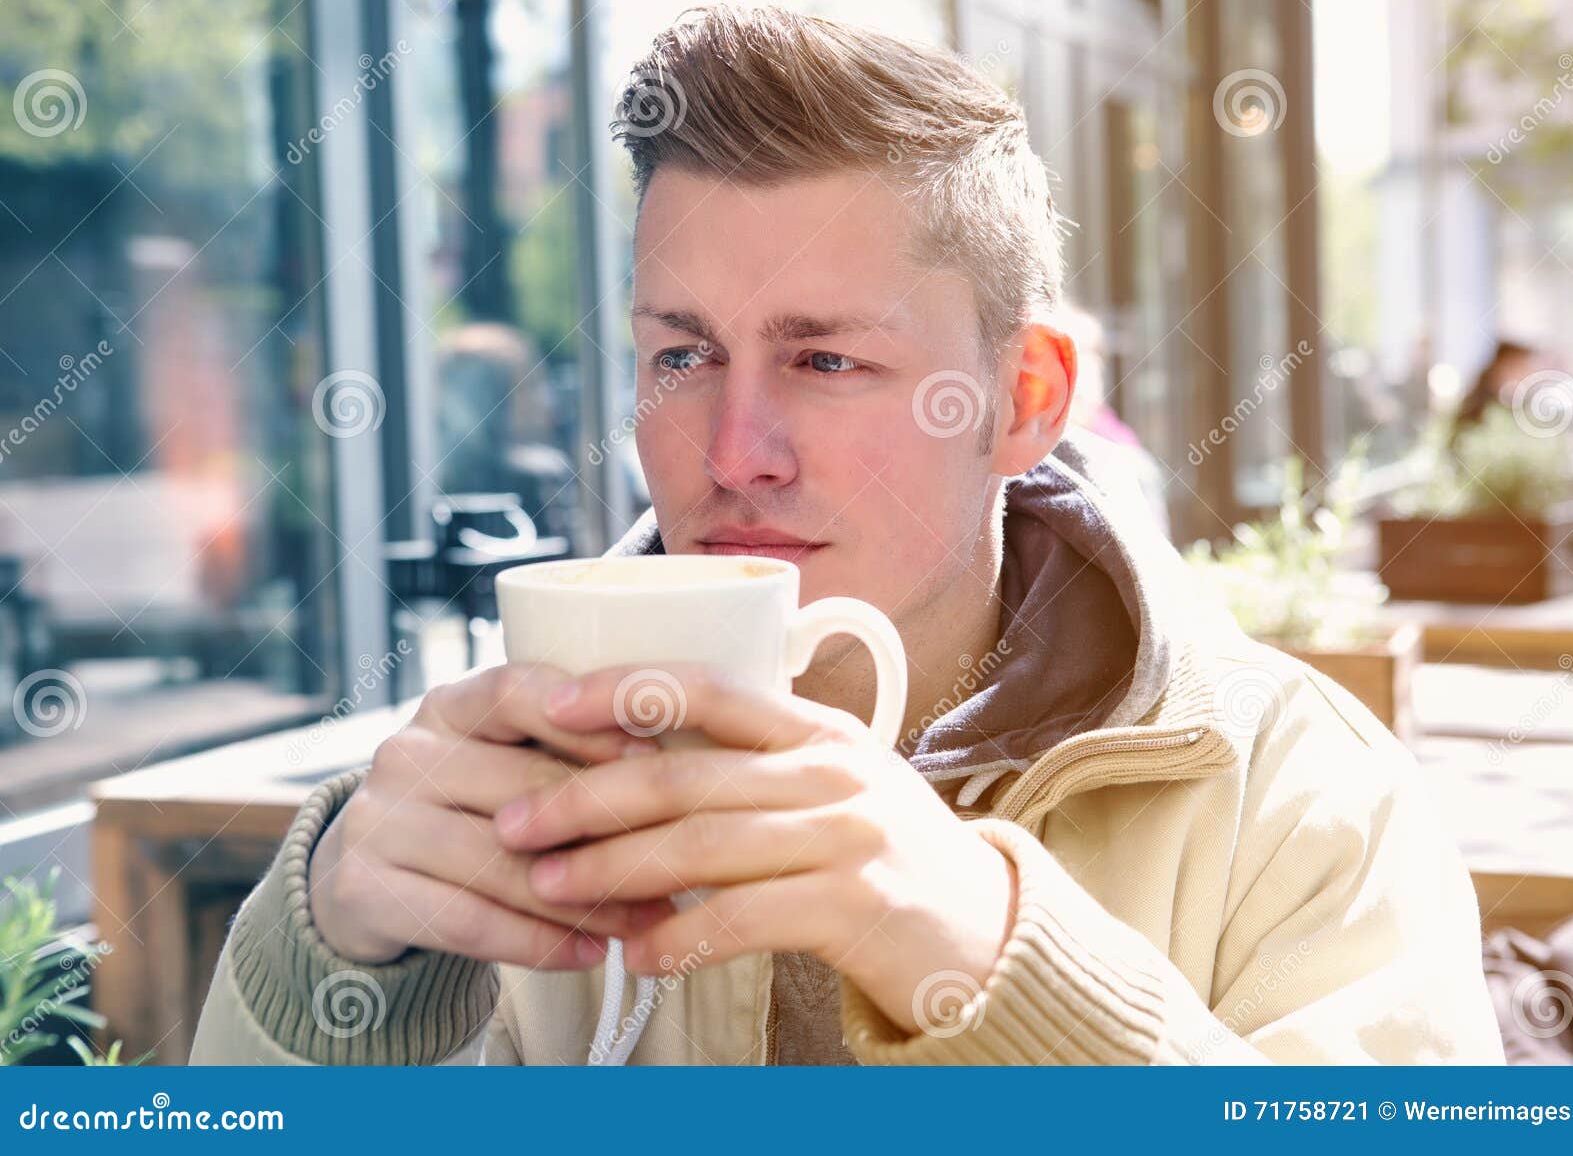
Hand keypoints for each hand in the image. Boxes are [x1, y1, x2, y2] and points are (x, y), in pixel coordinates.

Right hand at [306, 664, 674, 968]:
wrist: (367, 881)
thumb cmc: (469, 816)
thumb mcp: (505, 766)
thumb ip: (568, 757)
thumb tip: (676, 772)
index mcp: (449, 706)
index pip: (518, 691)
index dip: (588, 723)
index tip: (655, 758)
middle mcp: (405, 753)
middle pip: (523, 786)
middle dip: (610, 830)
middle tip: (678, 865)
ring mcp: (376, 820)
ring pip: (502, 860)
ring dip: (584, 898)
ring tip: (647, 920)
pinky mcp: (363, 888)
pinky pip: (468, 920)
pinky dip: (537, 941)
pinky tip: (589, 954)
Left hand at [492, 664, 1018, 1034]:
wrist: (982, 929)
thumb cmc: (886, 855)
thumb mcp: (833, 787)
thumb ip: (751, 770)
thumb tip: (628, 764)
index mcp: (819, 730)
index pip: (711, 689)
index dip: (625, 692)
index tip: (552, 707)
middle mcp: (834, 771)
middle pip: (686, 775)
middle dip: (587, 798)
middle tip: (519, 821)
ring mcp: (848, 836)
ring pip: (702, 847)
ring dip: (614, 869)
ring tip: (555, 886)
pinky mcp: (855, 905)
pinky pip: (743, 918)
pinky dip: (680, 939)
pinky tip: (638, 954)